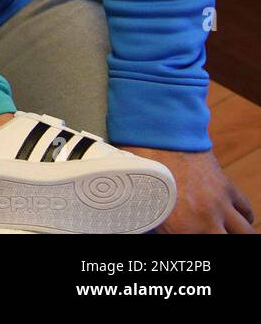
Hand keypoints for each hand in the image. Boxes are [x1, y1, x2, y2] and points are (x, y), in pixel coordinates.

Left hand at [118, 146, 254, 232]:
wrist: (157, 134)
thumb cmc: (142, 166)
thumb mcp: (139, 200)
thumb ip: (151, 223)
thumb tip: (146, 229)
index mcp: (181, 228)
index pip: (197, 250)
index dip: (187, 245)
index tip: (182, 237)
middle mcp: (205, 219)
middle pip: (227, 243)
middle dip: (220, 242)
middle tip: (211, 237)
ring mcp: (219, 203)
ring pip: (244, 232)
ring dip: (237, 234)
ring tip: (229, 234)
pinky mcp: (226, 187)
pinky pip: (245, 210)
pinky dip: (243, 217)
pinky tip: (235, 220)